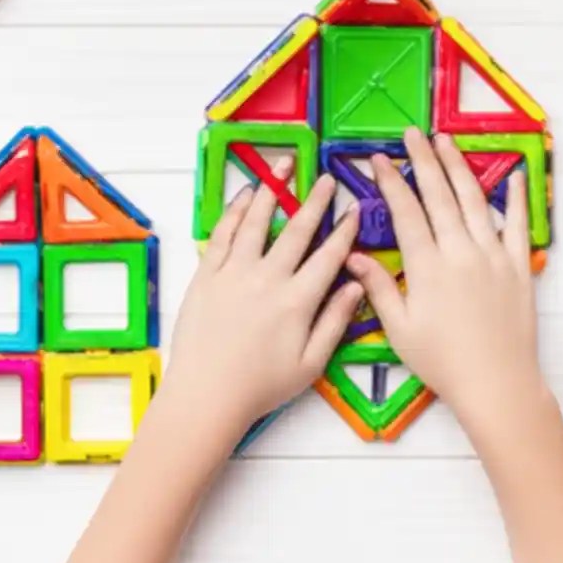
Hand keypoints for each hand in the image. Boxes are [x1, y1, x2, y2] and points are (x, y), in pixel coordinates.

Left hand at [163, 160, 363, 431]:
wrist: (206, 396)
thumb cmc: (260, 387)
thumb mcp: (310, 364)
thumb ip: (334, 321)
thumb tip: (356, 286)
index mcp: (297, 301)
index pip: (328, 256)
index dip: (343, 230)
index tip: (353, 208)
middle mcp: (267, 279)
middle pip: (296, 230)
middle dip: (314, 201)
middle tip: (325, 179)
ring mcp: (233, 274)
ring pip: (256, 222)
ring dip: (273, 191)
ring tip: (283, 166)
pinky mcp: (206, 276)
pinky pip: (222, 235)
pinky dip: (235, 211)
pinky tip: (245, 195)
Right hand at [345, 129, 540, 417]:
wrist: (497, 383)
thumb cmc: (443, 362)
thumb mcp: (399, 329)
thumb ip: (378, 287)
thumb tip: (351, 256)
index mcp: (427, 267)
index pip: (406, 212)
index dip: (390, 182)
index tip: (379, 159)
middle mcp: (461, 252)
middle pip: (440, 195)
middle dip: (423, 160)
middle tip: (412, 134)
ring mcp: (493, 256)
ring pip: (474, 201)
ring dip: (458, 167)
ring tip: (445, 142)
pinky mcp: (519, 267)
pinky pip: (517, 225)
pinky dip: (513, 198)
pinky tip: (511, 175)